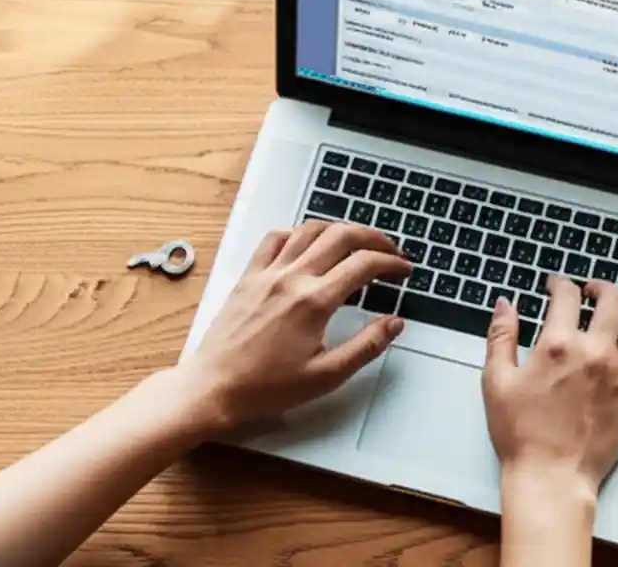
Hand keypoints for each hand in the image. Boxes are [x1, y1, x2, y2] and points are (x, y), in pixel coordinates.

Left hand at [179, 221, 411, 431]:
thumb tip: (394, 324)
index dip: (391, 262)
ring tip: (356, 240)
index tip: (402, 269)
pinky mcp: (249, 277)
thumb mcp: (328, 375)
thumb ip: (367, 346)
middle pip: (342, 235)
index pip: (364, 264)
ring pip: (310, 229)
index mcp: (314, 302)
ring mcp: (267, 273)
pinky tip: (308, 243)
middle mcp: (291, 279)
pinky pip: (275, 239)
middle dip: (373, 237)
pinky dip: (298, 233)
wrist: (215, 388)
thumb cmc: (265, 386)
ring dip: (340, 228)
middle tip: (388, 249)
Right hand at [483, 276, 617, 496]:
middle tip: (593, 290)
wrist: (551, 476)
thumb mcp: (496, 381)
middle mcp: (594, 352)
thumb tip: (505, 304)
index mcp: (557, 345)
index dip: (560, 283)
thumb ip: (501, 336)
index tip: (556, 286)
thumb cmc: (521, 434)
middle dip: (601, 287)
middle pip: (611, 299)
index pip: (566, 295)